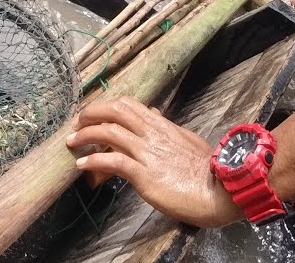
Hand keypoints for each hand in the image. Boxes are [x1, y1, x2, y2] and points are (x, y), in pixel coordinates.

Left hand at [66, 96, 240, 228]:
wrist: (221, 190)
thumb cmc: (208, 170)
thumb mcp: (188, 140)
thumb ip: (167, 128)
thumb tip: (153, 113)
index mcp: (161, 125)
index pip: (128, 105)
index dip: (106, 105)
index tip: (93, 113)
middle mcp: (151, 134)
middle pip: (114, 111)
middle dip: (90, 114)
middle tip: (76, 123)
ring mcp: (147, 153)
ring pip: (108, 133)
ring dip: (85, 136)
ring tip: (72, 142)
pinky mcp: (144, 174)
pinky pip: (112, 162)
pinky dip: (93, 162)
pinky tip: (82, 166)